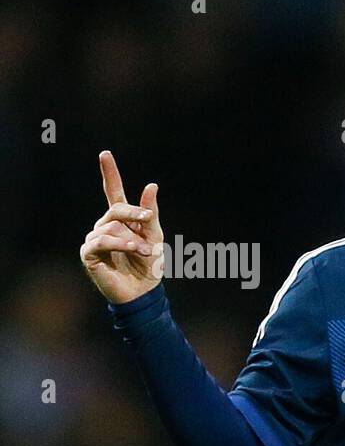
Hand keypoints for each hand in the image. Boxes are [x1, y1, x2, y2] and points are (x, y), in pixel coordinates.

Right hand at [80, 150, 164, 304]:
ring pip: (111, 226)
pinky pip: (102, 240)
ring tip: (144, 251)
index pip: (113, 192)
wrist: (143, 291)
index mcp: (121, 220)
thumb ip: (150, 213)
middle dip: (134, 214)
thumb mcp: (154, 235)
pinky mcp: (89, 253)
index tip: (105, 154)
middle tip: (148, 221)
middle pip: (116, 208)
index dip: (110, 174)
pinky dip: (120, 244)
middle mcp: (105, 225)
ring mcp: (95, 238)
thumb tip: (151, 186)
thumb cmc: (149, 265)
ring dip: (133, 239)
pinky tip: (133, 250)